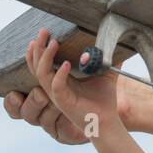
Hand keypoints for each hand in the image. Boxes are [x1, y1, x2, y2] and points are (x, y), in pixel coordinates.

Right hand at [5, 28, 123, 139]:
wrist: (108, 120)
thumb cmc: (103, 99)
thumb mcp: (105, 73)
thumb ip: (106, 58)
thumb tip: (114, 40)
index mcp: (60, 80)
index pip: (42, 63)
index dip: (39, 49)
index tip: (44, 33)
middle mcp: (55, 87)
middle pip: (37, 65)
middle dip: (39, 47)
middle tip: (44, 31)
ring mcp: (57, 95)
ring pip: (42, 74)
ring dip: (46, 57)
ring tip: (53, 42)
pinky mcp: (64, 103)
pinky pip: (56, 87)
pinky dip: (60, 75)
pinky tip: (66, 64)